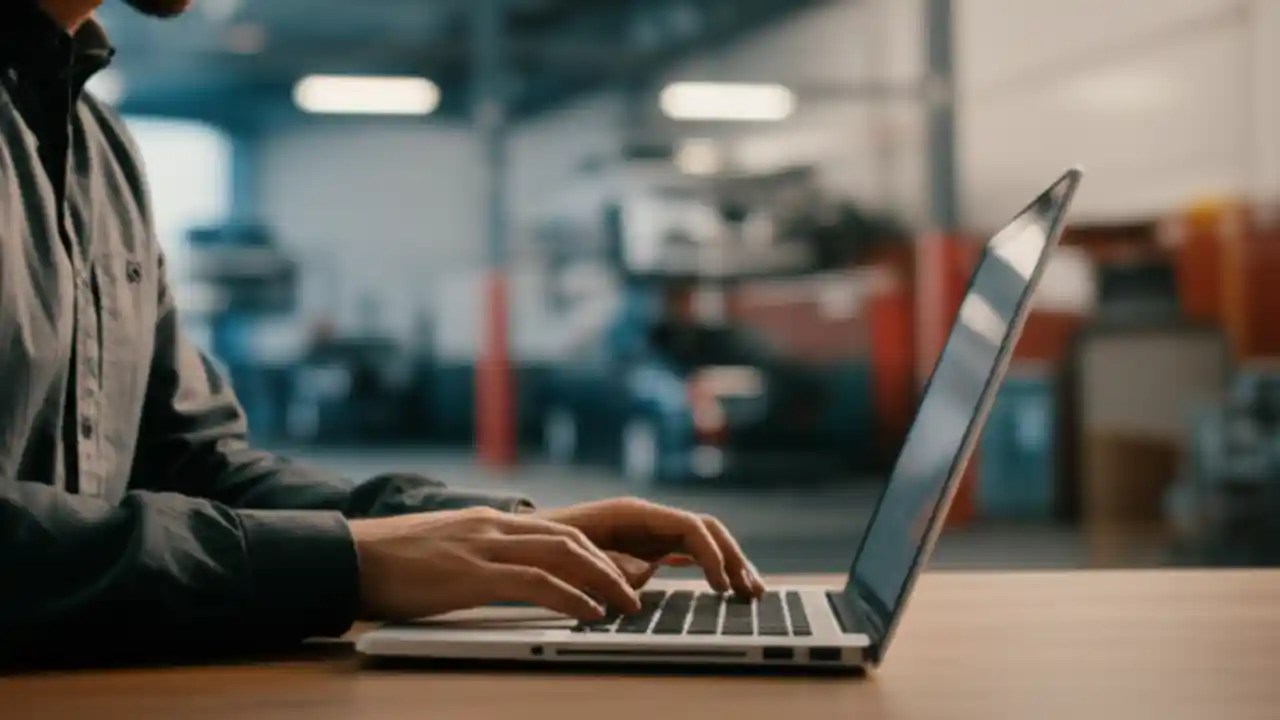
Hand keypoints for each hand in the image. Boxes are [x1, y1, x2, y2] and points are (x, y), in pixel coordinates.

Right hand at [349, 507, 642, 621]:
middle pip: (570, 538)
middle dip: (610, 565)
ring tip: (623, 605)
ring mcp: (482, 547)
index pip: (556, 530)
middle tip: (635, 592)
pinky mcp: (470, 574)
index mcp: (487, 522)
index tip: (620, 575)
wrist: (345, 556)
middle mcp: (492, 527)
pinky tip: (588, 613)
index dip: (595, 552)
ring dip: (602, 580)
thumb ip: (478, 559)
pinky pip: (534, 582)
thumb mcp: (443, 553)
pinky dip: (569, 596)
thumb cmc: (388, 563)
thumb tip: (505, 579)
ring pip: (562, 554)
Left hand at [536, 498, 764, 597]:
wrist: (525, 539)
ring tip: (749, 591)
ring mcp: (649, 531)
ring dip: (728, 563)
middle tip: (753, 591)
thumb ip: (613, 562)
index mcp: (635, 512)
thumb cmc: (546, 543)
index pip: (690, 526)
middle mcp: (648, 517)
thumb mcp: (575, 553)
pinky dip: (709, 567)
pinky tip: (724, 586)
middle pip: (706, 530)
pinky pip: (687, 553)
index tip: (720, 586)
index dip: (712, 555)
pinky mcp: (646, 546)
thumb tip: (645, 574)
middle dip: (734, 557)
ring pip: (702, 541)